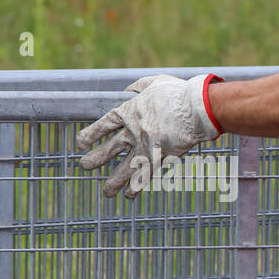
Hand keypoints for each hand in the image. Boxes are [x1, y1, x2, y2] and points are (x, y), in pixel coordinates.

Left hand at [76, 73, 222, 198]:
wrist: (197, 109)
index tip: (81, 144)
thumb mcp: (154, 82)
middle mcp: (135, 131)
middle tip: (84, 166)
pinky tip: (130, 195)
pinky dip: (138, 186)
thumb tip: (129, 91)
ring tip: (106, 193)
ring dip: (115, 181)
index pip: (104, 125)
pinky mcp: (163, 157)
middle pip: (111, 149)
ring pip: (127, 168)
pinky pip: (148, 174)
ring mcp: (148, 146)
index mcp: (130, 112)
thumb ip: (138, 87)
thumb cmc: (178, 94)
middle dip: (96, 159)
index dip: (91, 135)